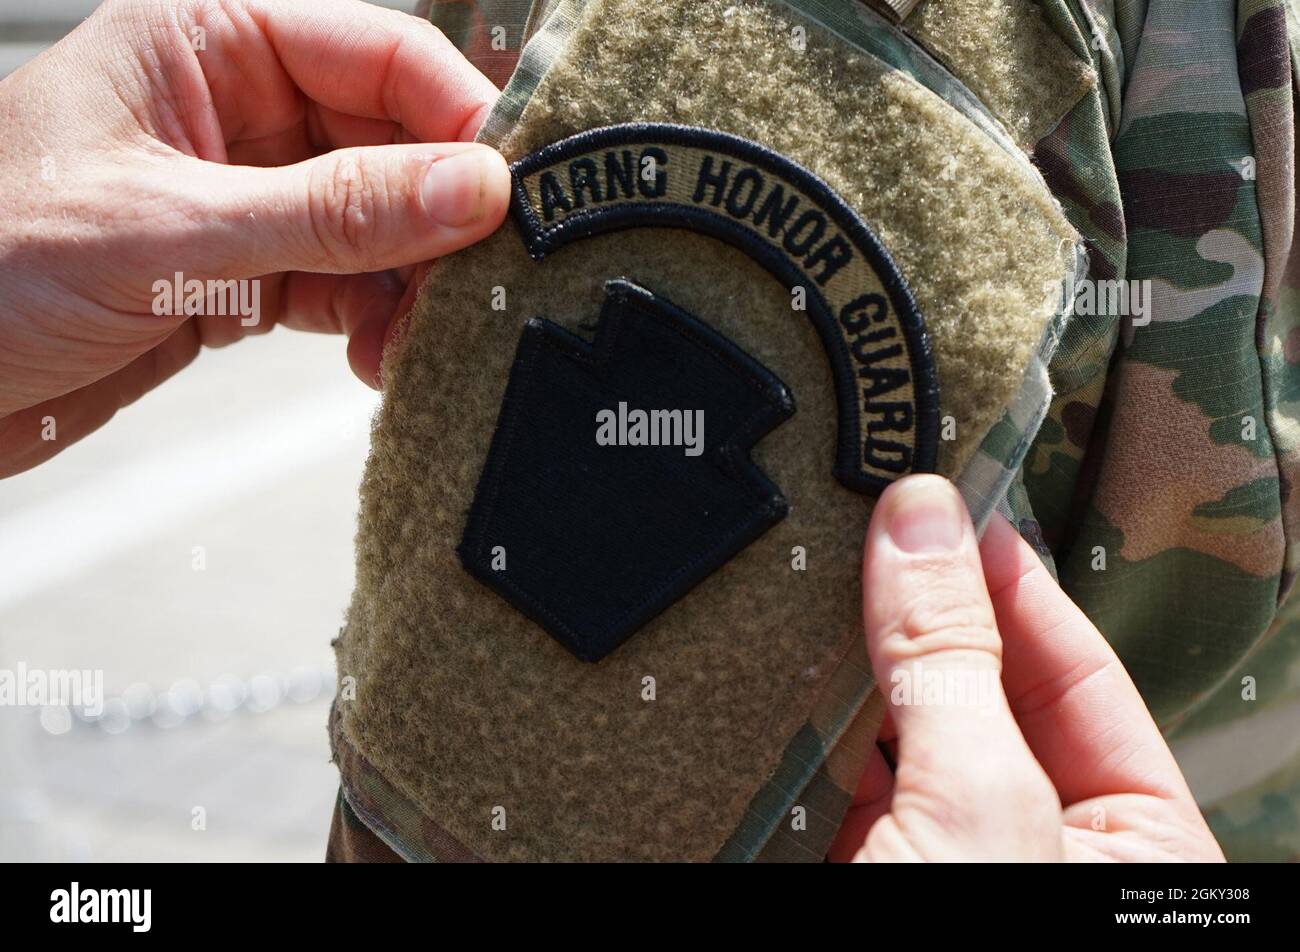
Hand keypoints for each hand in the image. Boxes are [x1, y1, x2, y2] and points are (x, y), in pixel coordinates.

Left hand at [0, 0, 511, 476]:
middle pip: (391, 144)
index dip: (454, 116)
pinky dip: (376, 324)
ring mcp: (247, 197)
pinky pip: (346, 285)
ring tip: (420, 336)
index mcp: (206, 43)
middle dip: (439, 216)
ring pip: (378, 224)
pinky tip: (382, 358)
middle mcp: (236, 111)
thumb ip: (329, 210)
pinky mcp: (246, 275)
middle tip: (478, 278)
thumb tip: (467, 188)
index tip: (506, 188)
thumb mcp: (170, 228)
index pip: (377, 53)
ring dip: (413, 283)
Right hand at [830, 475, 1223, 861]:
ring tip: (817, 574)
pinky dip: (808, 718)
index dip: (1016, 581)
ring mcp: (945, 854)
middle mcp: (1041, 843)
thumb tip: (922, 516)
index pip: (1082, 677)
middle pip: (984, 692)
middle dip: (925, 611)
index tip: (953, 500)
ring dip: (856, 660)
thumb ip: (950, 659)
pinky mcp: (860, 861)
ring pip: (905, 728)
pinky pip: (841, 772)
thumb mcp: (973, 803)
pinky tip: (785, 655)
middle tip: (877, 521)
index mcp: (1134, 848)